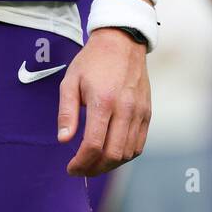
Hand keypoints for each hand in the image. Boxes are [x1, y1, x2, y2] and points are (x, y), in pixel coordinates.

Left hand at [58, 29, 150, 175]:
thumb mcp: (70, 81)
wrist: (122, 42)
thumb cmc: (92, 61)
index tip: (71, 168)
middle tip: (81, 170)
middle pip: (113, 155)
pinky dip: (125, 155)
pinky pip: (139, 145)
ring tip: (94, 164)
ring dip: (109, 165)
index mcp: (103, 101)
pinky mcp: (148, 113)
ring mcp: (139, 112)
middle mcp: (125, 109)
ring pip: (127, 153)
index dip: (81, 163)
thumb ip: (67, 112)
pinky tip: (111, 154)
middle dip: (94, 169)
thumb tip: (64, 140)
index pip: (94, 145)